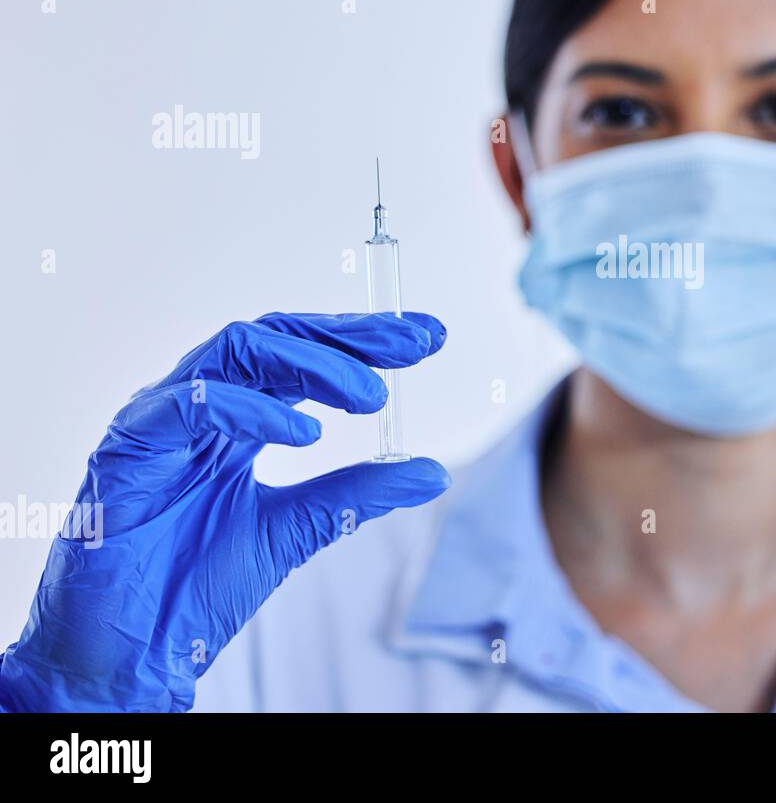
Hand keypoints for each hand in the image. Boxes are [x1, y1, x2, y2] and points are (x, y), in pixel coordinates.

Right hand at [0, 311, 449, 711]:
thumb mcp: (297, 531)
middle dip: (352, 336)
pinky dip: (250, 408)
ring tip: (369, 395)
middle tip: (414, 344)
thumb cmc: (196, 588)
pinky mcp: (128, 447)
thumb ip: (357, 494)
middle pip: (279, 338)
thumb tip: (433, 471)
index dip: (367, 342)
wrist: (130, 653)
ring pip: (238, 350)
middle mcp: (203, 406)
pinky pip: (188, 403)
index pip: (307, 357)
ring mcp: (164, 420)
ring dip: (313, 365)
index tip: (430, 338)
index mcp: (240, 419)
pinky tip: (304, 431)